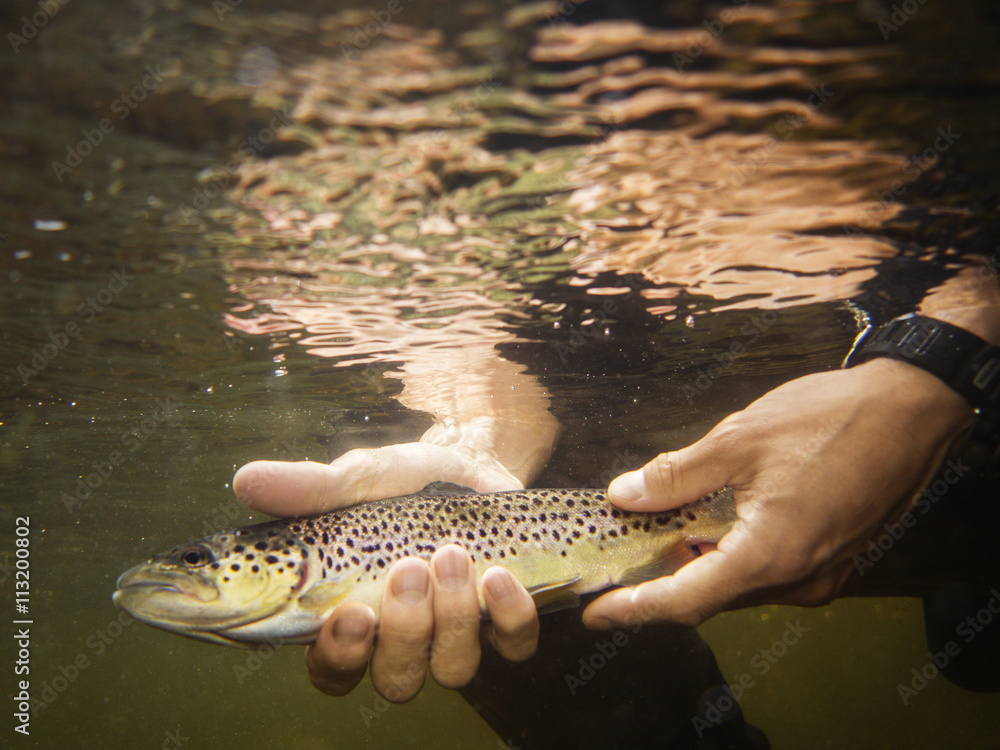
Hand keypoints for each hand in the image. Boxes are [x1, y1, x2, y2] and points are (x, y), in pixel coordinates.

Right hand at [232, 444, 539, 700]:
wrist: (477, 459)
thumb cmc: (406, 479)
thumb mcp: (360, 478)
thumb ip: (309, 488)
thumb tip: (245, 481)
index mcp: (355, 615)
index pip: (334, 670)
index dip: (339, 657)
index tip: (349, 616)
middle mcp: (405, 638)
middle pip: (396, 679)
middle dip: (405, 629)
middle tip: (408, 569)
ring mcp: (459, 633)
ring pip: (453, 668)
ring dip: (454, 614)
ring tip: (451, 553)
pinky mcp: (508, 620)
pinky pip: (514, 645)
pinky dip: (510, 614)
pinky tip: (500, 575)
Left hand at [583, 357, 974, 628]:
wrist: (912, 410)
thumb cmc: (834, 420)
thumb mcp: (739, 439)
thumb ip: (676, 475)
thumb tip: (626, 495)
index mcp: (772, 554)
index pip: (687, 599)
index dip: (637, 608)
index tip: (599, 614)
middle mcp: (798, 577)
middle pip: (711, 596)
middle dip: (662, 579)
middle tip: (621, 556)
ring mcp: (820, 573)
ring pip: (738, 584)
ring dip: (697, 564)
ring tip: (661, 531)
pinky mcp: (832, 559)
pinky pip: (767, 570)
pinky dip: (731, 555)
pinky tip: (710, 523)